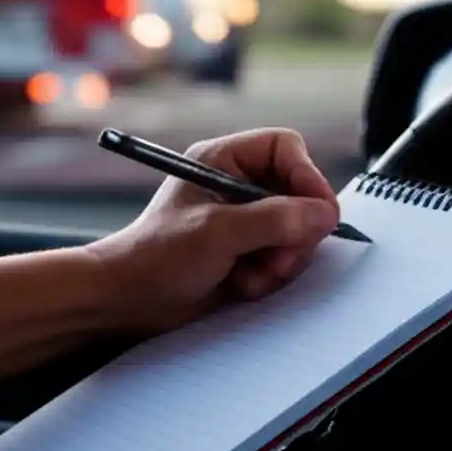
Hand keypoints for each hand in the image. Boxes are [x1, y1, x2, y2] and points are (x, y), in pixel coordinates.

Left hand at [86, 128, 340, 333]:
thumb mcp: (216, 234)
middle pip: (301, 193)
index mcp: (225, 160)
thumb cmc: (156, 258)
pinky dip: (271, 275)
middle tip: (275, 258)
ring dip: (282, 259)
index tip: (318, 212)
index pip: (287, 149)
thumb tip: (324, 213)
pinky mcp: (251, 249)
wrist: (127, 302)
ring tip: (250, 275)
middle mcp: (240, 184)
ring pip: (299, 229)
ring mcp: (248, 218)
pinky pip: (287, 255)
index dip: (307, 176)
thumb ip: (273, 220)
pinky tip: (242, 284)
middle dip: (294, 232)